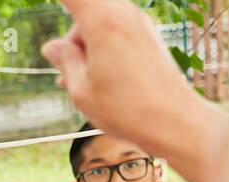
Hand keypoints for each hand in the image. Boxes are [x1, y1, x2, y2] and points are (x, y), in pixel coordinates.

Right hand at [41, 0, 228, 181]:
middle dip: (72, 39)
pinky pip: (117, 33)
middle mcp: (123, 14)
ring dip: (86, 47)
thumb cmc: (127, 109)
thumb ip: (65, 60)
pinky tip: (101, 80)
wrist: (175, 122)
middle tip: (66, 75)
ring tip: (83, 85)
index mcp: (102, 21)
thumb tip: (53, 45)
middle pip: (85, 11)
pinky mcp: (149, 36)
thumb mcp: (82, 89)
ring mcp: (139, 24)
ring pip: (100, 23)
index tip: (53, 1)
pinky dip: (103, 49)